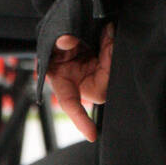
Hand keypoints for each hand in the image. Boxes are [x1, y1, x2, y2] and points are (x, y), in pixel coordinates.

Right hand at [47, 23, 113, 140]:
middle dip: (107, 62)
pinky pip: (113, 58)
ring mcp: (95, 73)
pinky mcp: (105, 64)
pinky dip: (112, 45)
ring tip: (106, 32)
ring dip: (111, 49)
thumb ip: (58, 42)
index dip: (81, 120)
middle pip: (102, 83)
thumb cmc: (55, 42)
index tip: (92, 135)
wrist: (66, 29)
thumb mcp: (52, 42)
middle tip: (107, 41)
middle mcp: (81, 82)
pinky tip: (109, 32)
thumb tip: (67, 40)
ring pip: (110, 68)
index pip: (71, 104)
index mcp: (63, 82)